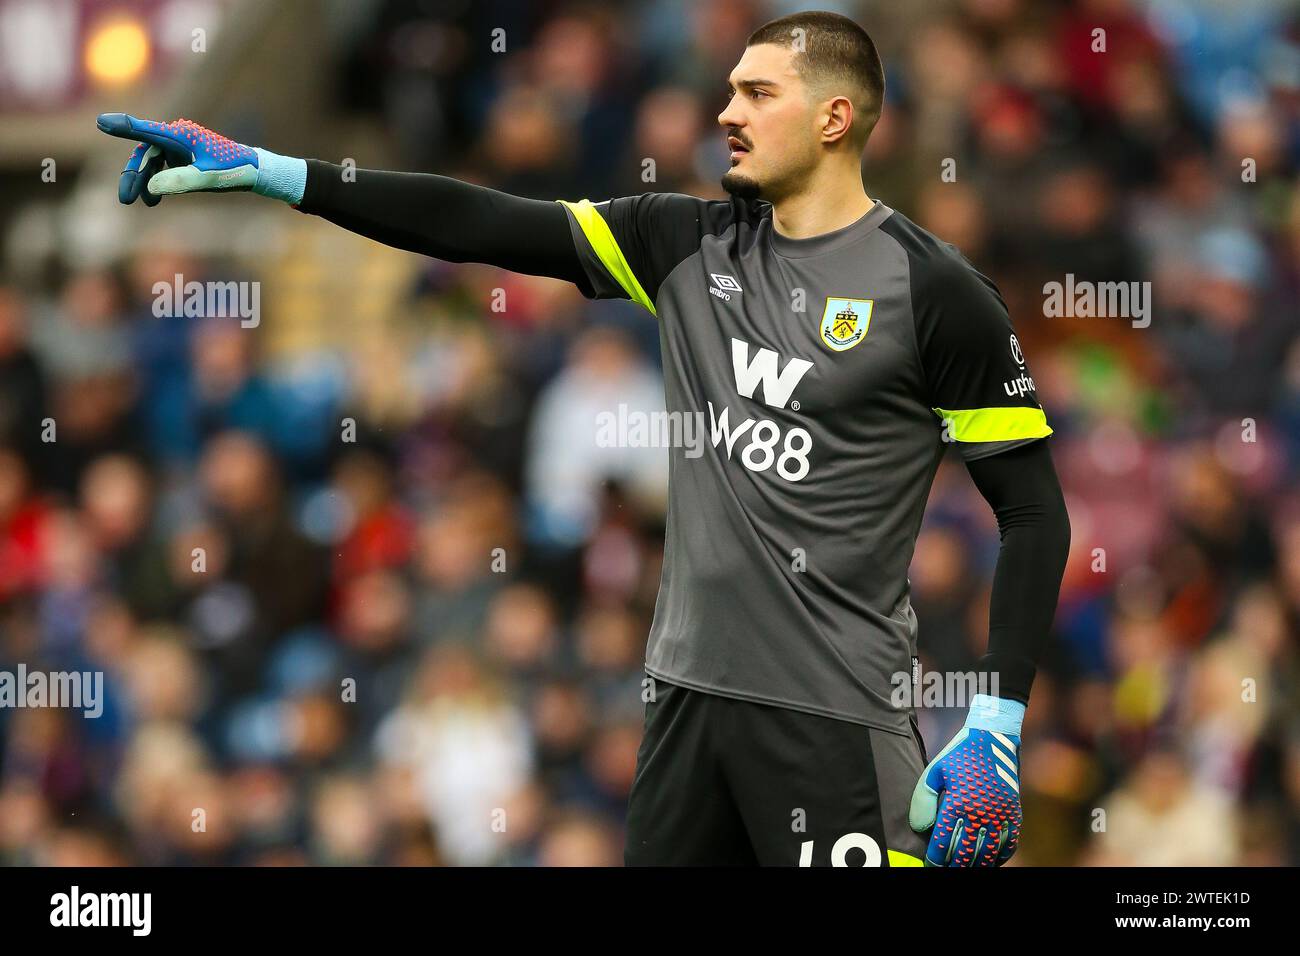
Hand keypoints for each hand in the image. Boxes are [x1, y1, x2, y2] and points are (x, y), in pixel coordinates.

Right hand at [96, 113, 303, 205]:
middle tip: (125, 199)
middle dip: (133, 176)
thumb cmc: (233, 171)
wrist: (254, 170)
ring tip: (145, 203)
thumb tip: (151, 186)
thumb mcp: (207, 178)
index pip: (145, 131)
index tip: (101, 122)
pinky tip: (153, 199)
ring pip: (151, 162)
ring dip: (144, 181)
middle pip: (144, 153)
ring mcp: (179, 145)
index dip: (123, 127)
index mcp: (181, 135)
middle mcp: (177, 136)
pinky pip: (161, 166)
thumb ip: (180, 181)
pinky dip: (156, 181)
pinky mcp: (183, 154)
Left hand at [909, 694, 1023, 866]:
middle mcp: (980, 814)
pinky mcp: (1014, 814)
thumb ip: (924, 800)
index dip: (935, 859)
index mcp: (957, 803)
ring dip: (975, 865)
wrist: (995, 738)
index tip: (930, 864)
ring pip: (987, 855)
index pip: (944, 844)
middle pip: (965, 854)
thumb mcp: (935, 771)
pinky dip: (998, 858)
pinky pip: (1008, 845)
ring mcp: (1000, 816)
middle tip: (945, 869)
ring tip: (963, 868)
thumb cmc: (960, 754)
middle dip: (953, 866)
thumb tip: (921, 828)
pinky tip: (988, 861)